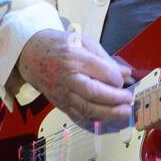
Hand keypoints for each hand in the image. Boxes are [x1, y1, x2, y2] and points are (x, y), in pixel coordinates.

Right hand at [17, 28, 134, 125]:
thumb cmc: (59, 45)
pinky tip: (107, 116)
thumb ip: (105, 59)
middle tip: (129, 99)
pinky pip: (78, 115)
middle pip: (94, 93)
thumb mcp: (83, 42)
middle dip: (115, 99)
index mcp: (73, 58)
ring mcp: (61, 93)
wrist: (30, 54)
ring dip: (109, 113)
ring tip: (124, 112)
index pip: (101, 72)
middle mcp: (67, 78)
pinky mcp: (59, 104)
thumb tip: (126, 74)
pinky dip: (95, 118)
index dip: (116, 78)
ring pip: (87, 108)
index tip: (124, 80)